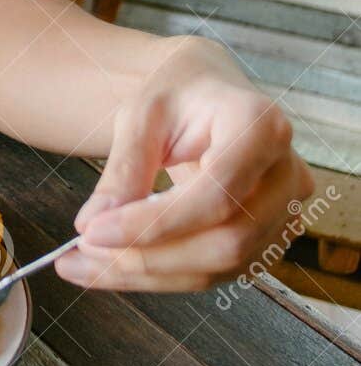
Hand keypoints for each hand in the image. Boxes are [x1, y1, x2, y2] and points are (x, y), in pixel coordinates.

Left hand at [59, 49, 314, 292]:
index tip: (93, 233)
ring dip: (148, 273)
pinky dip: (162, 274)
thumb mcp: (140, 115)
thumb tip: (93, 225)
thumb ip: (123, 170)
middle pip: (226, 241)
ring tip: (85, 263)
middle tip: (80, 255)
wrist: (204, 92)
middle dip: (148, 257)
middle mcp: (285, 172)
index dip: (155, 224)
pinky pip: (217, 270)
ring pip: (221, 266)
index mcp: (261, 126)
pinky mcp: (268, 236)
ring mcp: (284, 209)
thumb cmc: (176, 93)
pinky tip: (116, 264)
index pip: (216, 194)